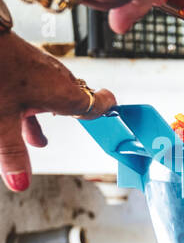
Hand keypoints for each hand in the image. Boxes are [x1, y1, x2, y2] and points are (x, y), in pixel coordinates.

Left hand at [0, 33, 113, 190]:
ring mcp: (38, 65)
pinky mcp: (21, 58)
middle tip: (78, 127)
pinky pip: (32, 84)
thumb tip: (20, 183)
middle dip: (71, 117)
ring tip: (36, 138)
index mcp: (64, 93)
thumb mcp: (2, 120)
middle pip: (72, 100)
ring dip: (43, 114)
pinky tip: (13, 109)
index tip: (113, 107)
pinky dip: (28, 101)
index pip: (98, 103)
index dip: (107, 107)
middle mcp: (57, 78)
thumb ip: (12, 153)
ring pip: (47, 94)